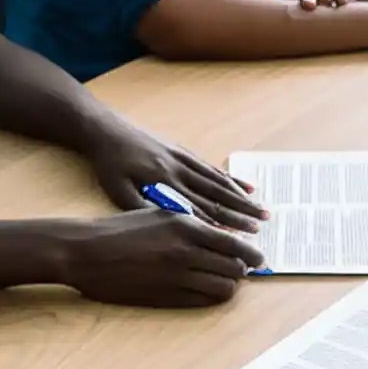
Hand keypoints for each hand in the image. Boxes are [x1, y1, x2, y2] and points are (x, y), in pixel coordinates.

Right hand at [61, 210, 265, 306]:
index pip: (234, 244)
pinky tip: (207, 291)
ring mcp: (177, 277)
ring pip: (223, 288)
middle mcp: (186, 252)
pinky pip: (203, 301)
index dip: (251, 253)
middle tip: (241, 270)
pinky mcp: (166, 297)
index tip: (258, 257)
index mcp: (186, 226)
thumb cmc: (121, 229)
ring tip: (225, 281)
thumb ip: (192, 224)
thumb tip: (222, 235)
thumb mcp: (160, 215)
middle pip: (235, 268)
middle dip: (242, 270)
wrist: (86, 251)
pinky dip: (211, 297)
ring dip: (229, 285)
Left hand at [83, 111, 268, 231]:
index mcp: (165, 184)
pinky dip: (232, 178)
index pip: (199, 209)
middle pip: (216, 196)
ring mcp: (184, 160)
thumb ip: (144, 208)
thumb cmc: (110, 166)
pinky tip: (247, 186)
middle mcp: (180, 171)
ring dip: (242, 197)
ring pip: (219, 182)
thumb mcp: (118, 191)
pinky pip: (212, 168)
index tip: (242, 238)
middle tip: (262, 227)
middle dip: (241, 213)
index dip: (222, 225)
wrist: (105, 130)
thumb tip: (174, 224)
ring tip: (262, 210)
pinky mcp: (184, 151)